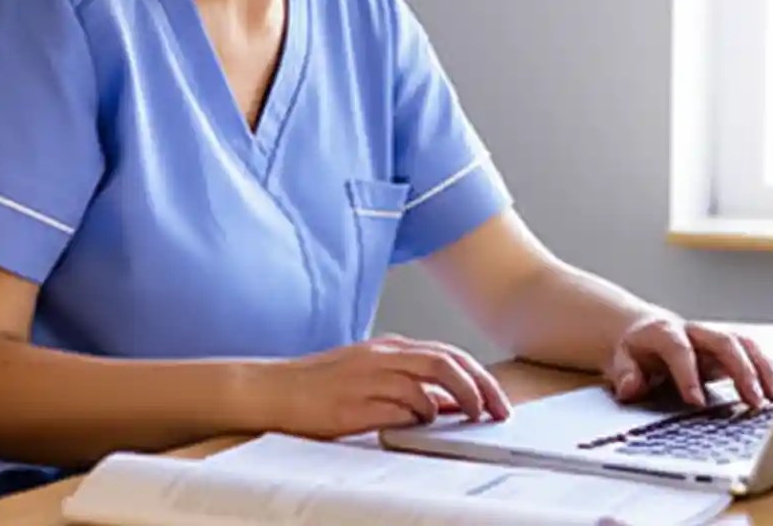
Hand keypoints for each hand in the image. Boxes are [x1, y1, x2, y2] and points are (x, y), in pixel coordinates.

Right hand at [265, 334, 512, 438]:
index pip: (449, 354)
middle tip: (498, 411)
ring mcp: (371, 376)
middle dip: (481, 386)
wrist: (274, 390)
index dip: (479, 376)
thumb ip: (409, 384)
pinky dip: (421, 414)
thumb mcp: (371, 375)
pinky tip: (423, 424)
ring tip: (472, 418)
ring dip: (459, 398)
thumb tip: (449, 403)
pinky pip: (401, 405)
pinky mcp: (356, 400)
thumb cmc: (321, 386)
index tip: (497, 399)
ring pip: (431, 377)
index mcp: (391, 347)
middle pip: (448, 362)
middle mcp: (385, 356)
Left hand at [605, 316, 772, 408]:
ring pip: (746, 346)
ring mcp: (715, 339)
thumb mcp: (620, 361)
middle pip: (724, 342)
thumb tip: (631, 388)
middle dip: (742, 371)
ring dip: (764, 371)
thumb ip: (625, 374)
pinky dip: (771, 373)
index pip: (680, 349)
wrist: (644, 332)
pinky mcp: (730, 351)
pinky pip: (756, 356)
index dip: (688, 374)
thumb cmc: (634, 350)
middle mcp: (695, 331)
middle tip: (753, 401)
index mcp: (665, 332)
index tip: (697, 402)